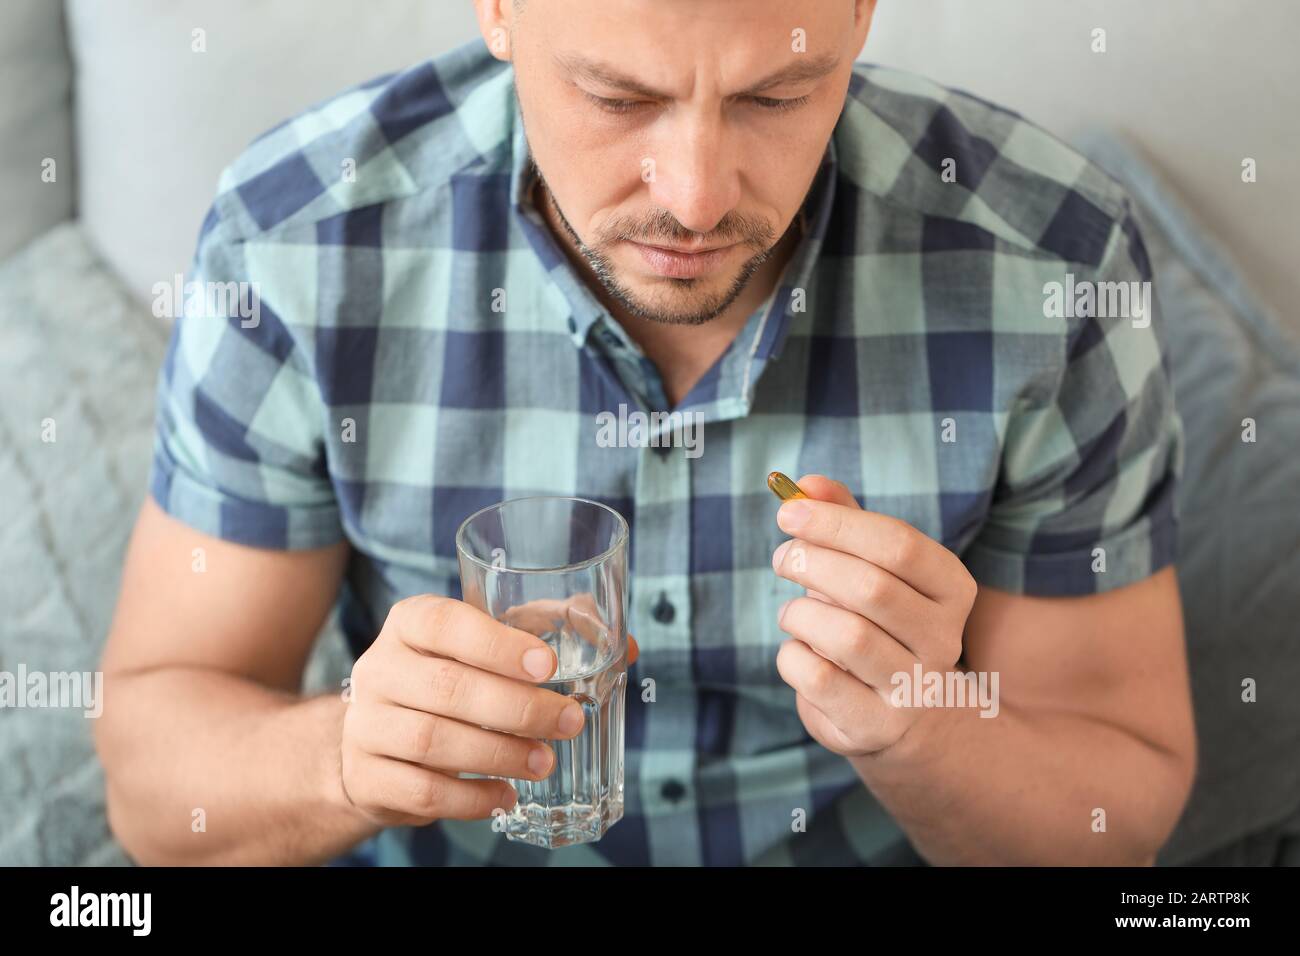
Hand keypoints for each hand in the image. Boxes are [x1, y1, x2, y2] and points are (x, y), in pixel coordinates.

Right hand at [340, 594, 637, 825]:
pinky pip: (421, 791)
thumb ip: (547, 636)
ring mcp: (367, 724)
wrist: (371, 739)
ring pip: (432, 741)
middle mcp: (381, 668)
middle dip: (517, 709)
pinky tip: (506, 797)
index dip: (498, 644)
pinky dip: (471, 799)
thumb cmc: (447, 680)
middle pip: (447, 688)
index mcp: (410, 622)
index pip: (447, 623)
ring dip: (499, 755)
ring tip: (544, 762)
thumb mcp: (483, 648)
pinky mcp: (368, 776)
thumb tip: (626, 645)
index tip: (549, 665)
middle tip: (568, 722)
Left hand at [771, 475, 977, 757]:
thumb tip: (805, 484)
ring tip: (792, 612)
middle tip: (783, 559)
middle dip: (812, 563)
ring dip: (801, 614)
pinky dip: (792, 656)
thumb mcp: (868, 566)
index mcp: (951, 588)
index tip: (789, 513)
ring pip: (846, 636)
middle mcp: (944, 639)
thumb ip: (842, 520)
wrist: (900, 716)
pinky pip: (820, 679)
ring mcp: (913, 688)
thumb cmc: (877, 622)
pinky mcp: (876, 726)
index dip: (837, 523)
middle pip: (871, 587)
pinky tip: (798, 651)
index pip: (899, 545)